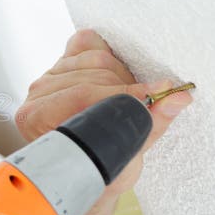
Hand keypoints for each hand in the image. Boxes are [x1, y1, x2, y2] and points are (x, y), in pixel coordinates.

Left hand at [14, 29, 191, 195]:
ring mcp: (47, 78)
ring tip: (130, 98)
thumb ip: (151, 125)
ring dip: (122, 74)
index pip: (82, 96)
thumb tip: (178, 97)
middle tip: (145, 103)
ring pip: (94, 58)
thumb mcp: (126, 158)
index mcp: (38, 120)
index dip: (123, 95)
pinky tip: (116, 75)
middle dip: (127, 88)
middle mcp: (36, 96)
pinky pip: (87, 43)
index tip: (153, 97)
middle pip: (91, 76)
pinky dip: (109, 55)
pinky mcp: (60, 64)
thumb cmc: (100, 168)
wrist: (86, 171)